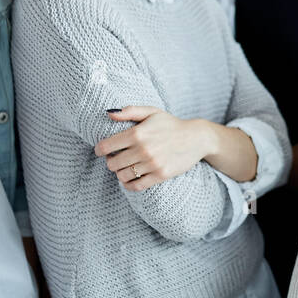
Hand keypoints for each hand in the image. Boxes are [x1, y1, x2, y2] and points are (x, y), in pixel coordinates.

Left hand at [97, 106, 216, 191]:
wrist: (197, 138)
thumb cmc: (171, 124)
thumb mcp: (151, 112)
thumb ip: (129, 111)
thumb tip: (108, 114)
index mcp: (137, 133)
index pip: (107, 146)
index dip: (100, 149)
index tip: (101, 151)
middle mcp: (143, 149)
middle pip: (113, 163)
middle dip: (111, 162)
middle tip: (115, 159)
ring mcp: (152, 164)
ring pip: (123, 176)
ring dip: (120, 173)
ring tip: (124, 168)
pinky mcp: (160, 175)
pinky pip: (137, 186)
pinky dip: (129, 185)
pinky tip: (130, 179)